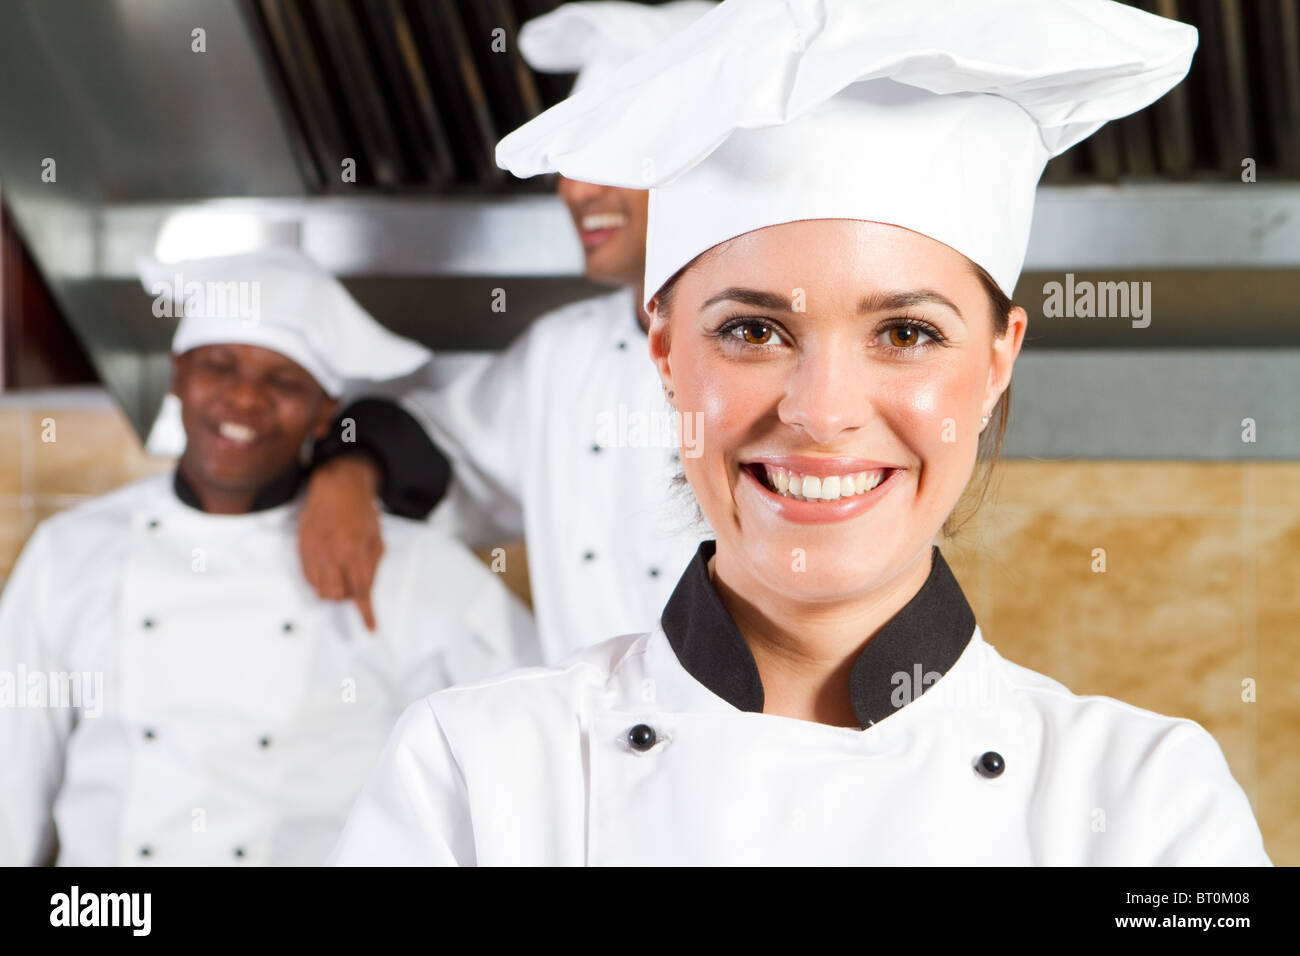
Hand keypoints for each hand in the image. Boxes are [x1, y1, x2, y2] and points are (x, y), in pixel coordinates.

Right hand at [299, 454, 383, 631]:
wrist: (337, 487)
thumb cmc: (360, 511)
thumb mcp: (377, 539)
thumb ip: (372, 568)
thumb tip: (365, 593)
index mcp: (355, 551)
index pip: (361, 592)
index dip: (366, 613)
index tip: (370, 628)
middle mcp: (332, 553)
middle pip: (337, 596)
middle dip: (347, 596)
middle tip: (353, 583)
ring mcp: (314, 552)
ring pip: (320, 591)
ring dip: (333, 590)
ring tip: (340, 573)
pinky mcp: (302, 549)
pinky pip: (308, 579)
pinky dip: (319, 581)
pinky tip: (327, 569)